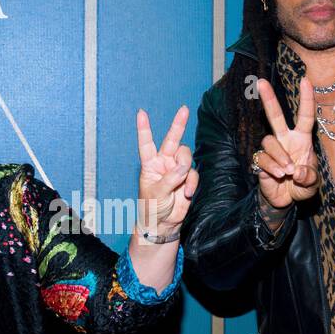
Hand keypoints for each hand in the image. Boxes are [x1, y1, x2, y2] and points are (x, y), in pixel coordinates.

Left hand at [135, 105, 197, 236]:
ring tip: (182, 188)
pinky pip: (193, 173)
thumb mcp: (155, 193)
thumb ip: (169, 179)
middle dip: (178, 124)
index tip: (141, 113)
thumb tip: (184, 167)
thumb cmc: (152, 208)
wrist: (163, 224)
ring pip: (186, 158)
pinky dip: (191, 183)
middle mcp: (164, 163)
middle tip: (184, 109)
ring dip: (185, 170)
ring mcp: (177, 170)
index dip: (144, 129)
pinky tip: (186, 193)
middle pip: (172, 140)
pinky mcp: (188, 179)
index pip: (146, 144)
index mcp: (150, 164)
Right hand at [254, 78, 318, 207]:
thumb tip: (297, 171)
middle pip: (275, 116)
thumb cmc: (302, 186)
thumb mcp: (313, 183)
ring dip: (280, 156)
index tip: (305, 80)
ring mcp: (272, 150)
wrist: (287, 200)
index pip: (305, 116)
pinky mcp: (261, 162)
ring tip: (287, 172)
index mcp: (302, 139)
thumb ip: (308, 177)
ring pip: (269, 141)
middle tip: (261, 83)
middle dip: (268, 99)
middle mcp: (285, 140)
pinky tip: (279, 175)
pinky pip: (262, 158)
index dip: (306, 99)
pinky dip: (272, 167)